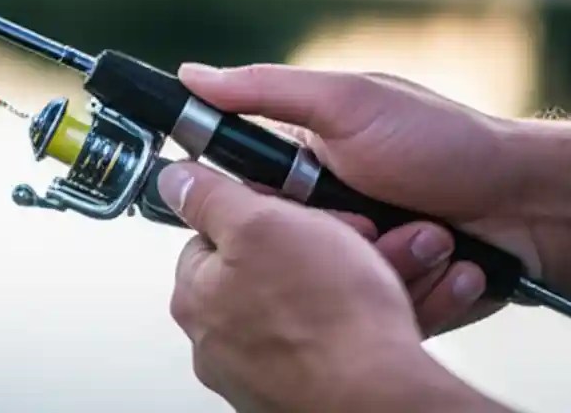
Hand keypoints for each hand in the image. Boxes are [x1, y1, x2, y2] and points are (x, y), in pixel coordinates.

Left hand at [159, 161, 505, 412]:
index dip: (266, 209)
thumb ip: (212, 198)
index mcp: (199, 296)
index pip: (217, 233)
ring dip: (357, 276)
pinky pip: (340, 335)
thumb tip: (176, 180)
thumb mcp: (263, 224)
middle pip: (271, 264)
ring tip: (391, 269)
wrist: (382, 399)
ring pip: (314, 299)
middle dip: (323, 242)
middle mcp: (223, 340)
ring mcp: (266, 369)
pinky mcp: (309, 387)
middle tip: (357, 238)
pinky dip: (370, 317)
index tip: (300, 208)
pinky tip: (394, 309)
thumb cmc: (327, 320)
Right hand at [178, 62, 543, 334]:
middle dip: (335, 240)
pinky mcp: (389, 291)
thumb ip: (267, 92)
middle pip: (285, 249)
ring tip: (426, 237)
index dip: (260, 208)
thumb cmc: (445, 143)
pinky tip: (443, 263)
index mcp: (303, 160)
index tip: (298, 203)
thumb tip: (192, 75)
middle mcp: (327, 209)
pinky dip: (412, 292)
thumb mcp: (348, 103)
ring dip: (381, 264)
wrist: (530, 204)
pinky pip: (374, 309)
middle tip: (375, 218)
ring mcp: (361, 254)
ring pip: (330, 286)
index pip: (246, 194)